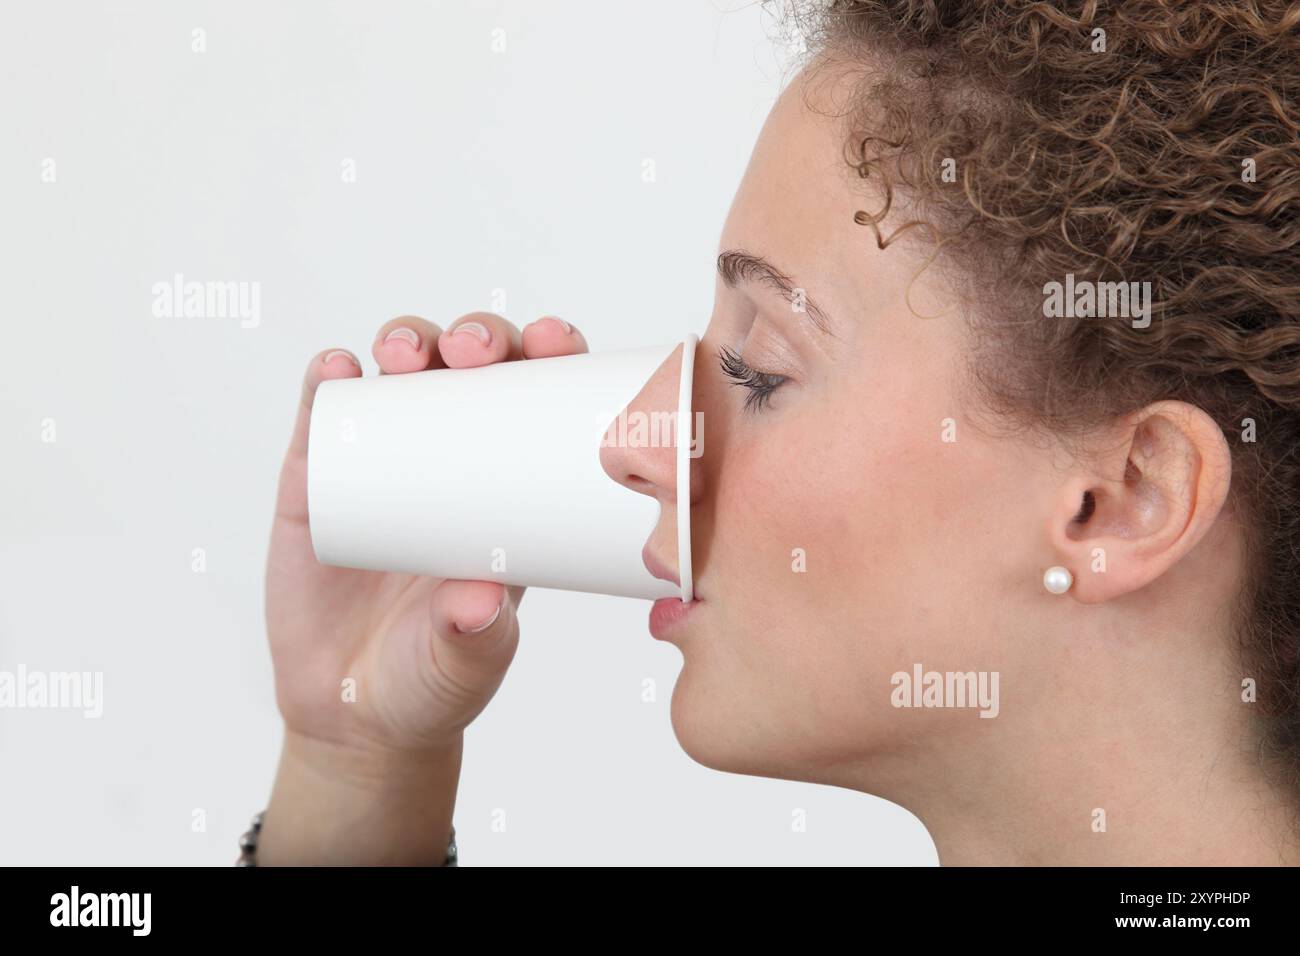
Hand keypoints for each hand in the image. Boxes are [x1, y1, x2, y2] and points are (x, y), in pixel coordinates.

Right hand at [256, 312, 587, 863]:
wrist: (351, 711)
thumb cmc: (432, 679)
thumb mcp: (470, 660)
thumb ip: (475, 635)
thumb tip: (478, 599)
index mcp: (510, 490)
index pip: (540, 403)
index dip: (551, 358)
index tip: (556, 343)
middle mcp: (449, 460)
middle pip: (469, 369)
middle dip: (477, 338)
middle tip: (474, 352)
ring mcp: (379, 462)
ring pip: (397, 376)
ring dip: (407, 342)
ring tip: (406, 355)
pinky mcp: (315, 481)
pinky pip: (319, 417)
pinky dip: (324, 384)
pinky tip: (335, 370)